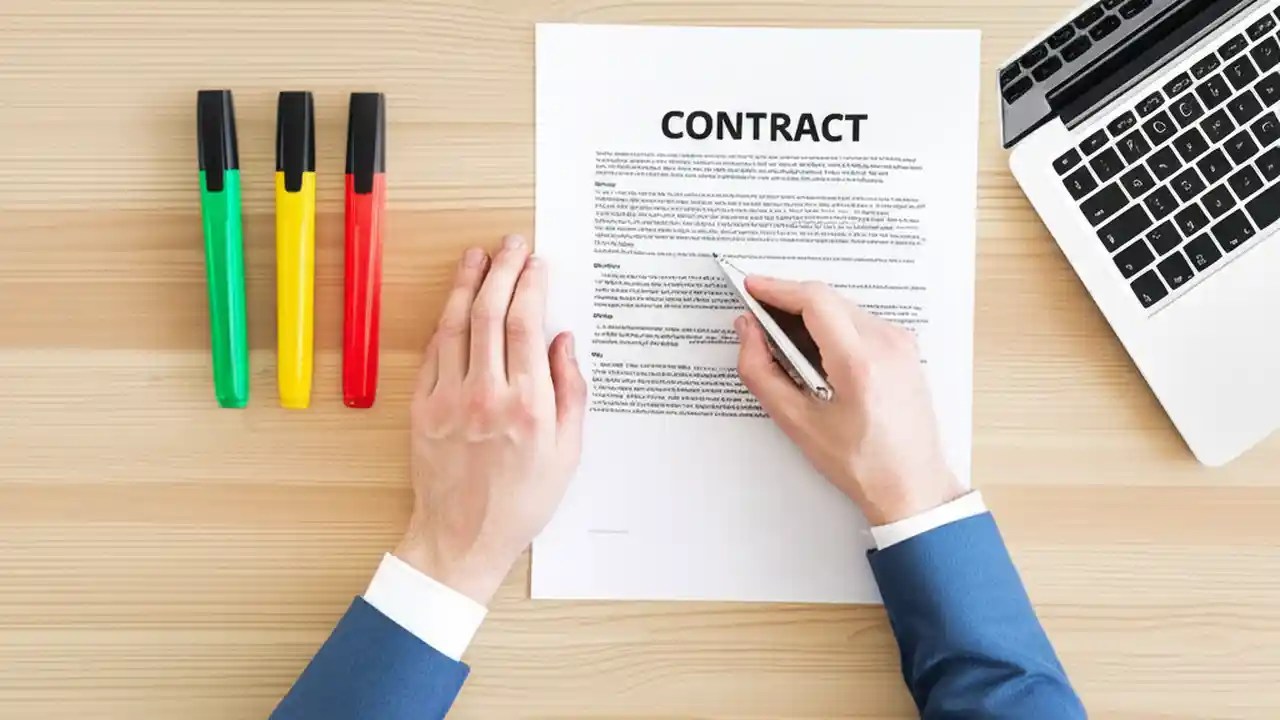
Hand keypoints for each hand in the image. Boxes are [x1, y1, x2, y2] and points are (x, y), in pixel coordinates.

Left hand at [396, 236, 586, 604]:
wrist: (462, 539)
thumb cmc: (521, 502)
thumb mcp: (568, 453)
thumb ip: (571, 392)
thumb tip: (563, 342)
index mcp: (528, 405)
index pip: (526, 324)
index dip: (530, 285)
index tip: (537, 264)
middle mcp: (487, 395)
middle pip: (491, 312)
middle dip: (502, 269)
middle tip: (511, 244)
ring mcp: (449, 400)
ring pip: (456, 324)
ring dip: (468, 283)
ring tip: (478, 256)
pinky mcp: (421, 409)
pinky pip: (433, 352)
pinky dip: (446, 321)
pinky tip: (455, 303)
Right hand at [734, 276, 961, 525]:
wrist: (912, 484)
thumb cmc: (860, 463)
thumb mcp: (797, 422)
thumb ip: (761, 371)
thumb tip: (747, 330)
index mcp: (859, 362)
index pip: (814, 300)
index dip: (777, 289)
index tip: (751, 288)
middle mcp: (886, 343)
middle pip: (827, 299)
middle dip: (789, 301)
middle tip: (758, 317)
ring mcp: (901, 343)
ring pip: (843, 308)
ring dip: (811, 315)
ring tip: (785, 342)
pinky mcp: (905, 347)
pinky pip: (860, 321)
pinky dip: (832, 326)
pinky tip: (817, 352)